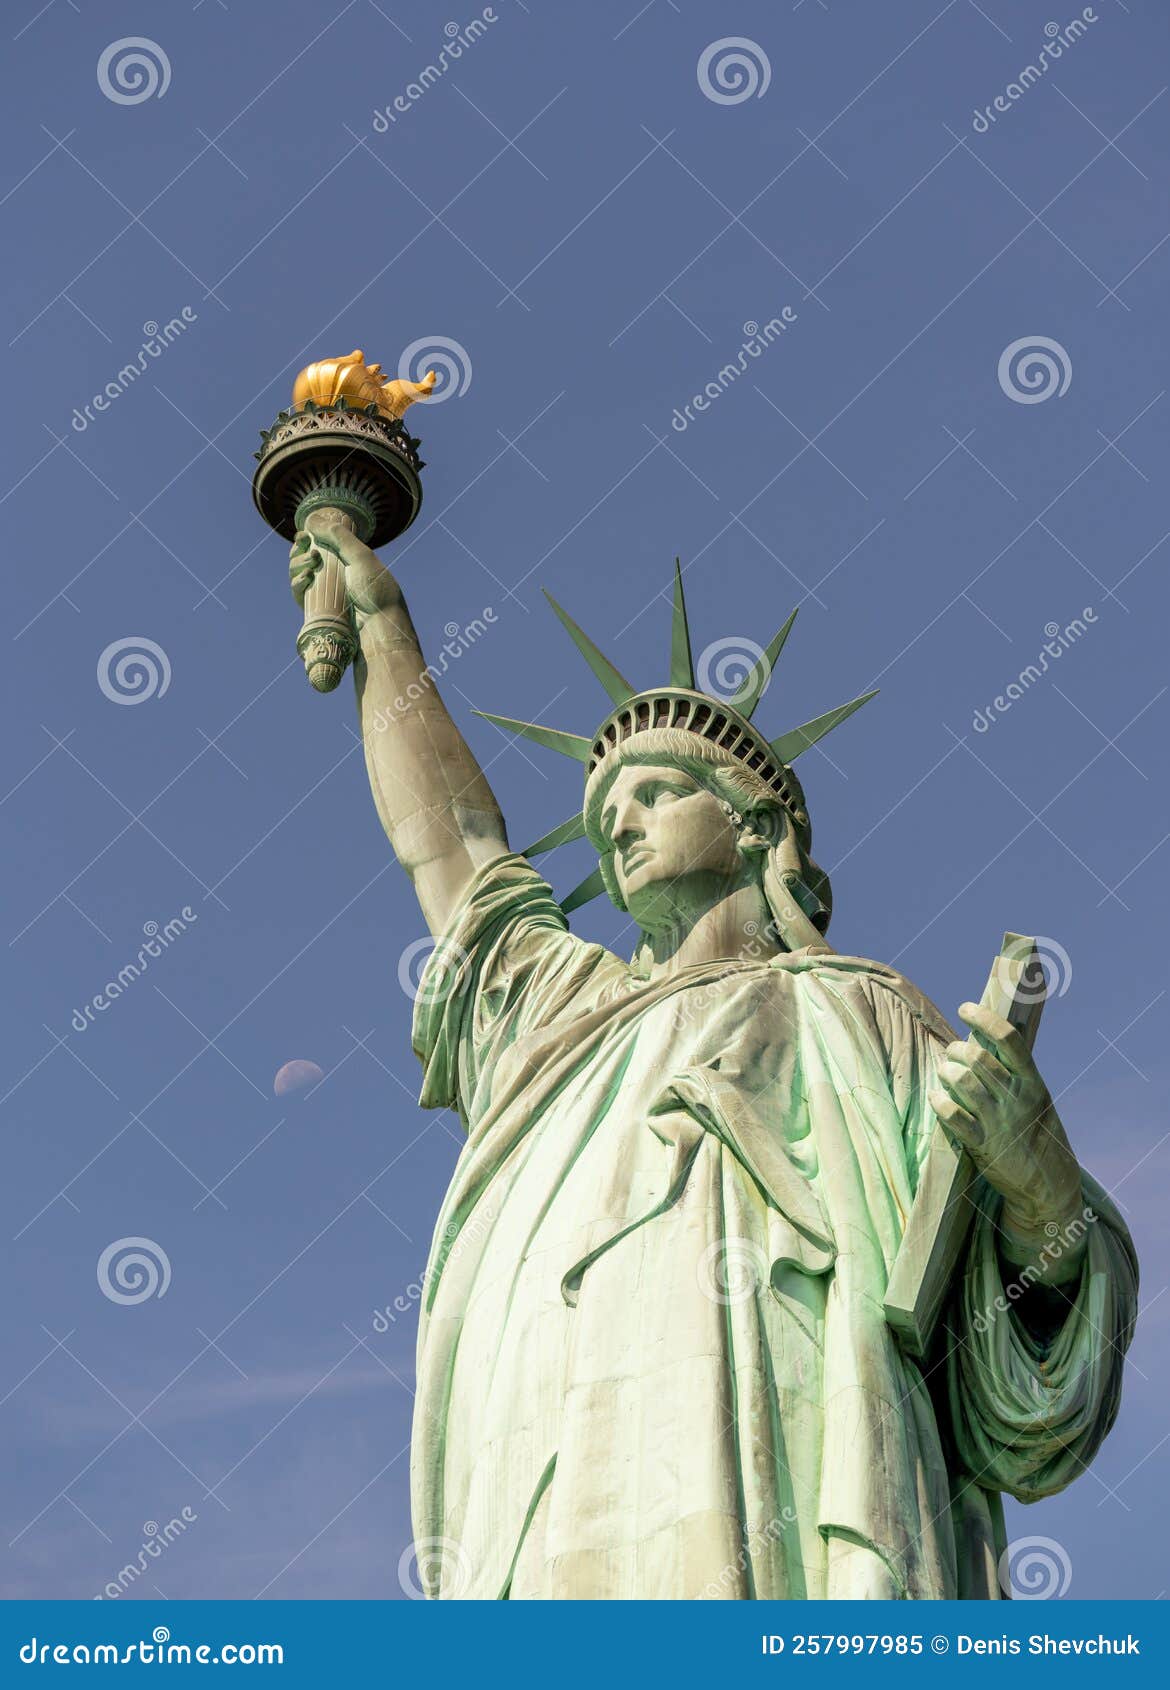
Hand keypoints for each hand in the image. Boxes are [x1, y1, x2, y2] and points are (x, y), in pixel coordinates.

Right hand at [288, 511, 402, 626]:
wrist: (378, 624)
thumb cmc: (374, 590)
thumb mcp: (360, 556)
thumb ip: (338, 535)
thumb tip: (311, 519)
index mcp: (343, 559)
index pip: (316, 543)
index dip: (306, 538)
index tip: (304, 535)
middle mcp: (331, 574)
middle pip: (302, 556)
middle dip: (299, 550)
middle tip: (311, 552)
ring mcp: (322, 591)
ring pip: (297, 572)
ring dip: (298, 563)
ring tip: (311, 563)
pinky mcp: (314, 608)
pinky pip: (298, 592)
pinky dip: (297, 582)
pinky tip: (305, 577)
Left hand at [928, 1003, 1082, 1251]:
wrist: (1051, 1186)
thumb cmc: (1039, 1136)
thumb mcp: (1038, 1101)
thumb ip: (1018, 1074)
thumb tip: (992, 1039)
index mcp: (1033, 1083)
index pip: (1008, 1039)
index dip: (984, 1018)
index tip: (965, 1008)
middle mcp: (1017, 1098)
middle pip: (978, 1057)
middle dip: (957, 1050)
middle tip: (952, 1054)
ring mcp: (1000, 1122)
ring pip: (963, 1081)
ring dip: (946, 1072)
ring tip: (944, 1073)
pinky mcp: (983, 1145)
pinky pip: (953, 1116)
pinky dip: (940, 1102)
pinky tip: (938, 1098)